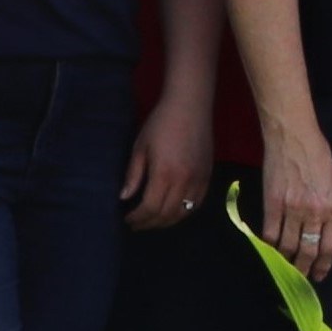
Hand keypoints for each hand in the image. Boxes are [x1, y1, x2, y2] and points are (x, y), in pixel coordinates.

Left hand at [121, 85, 213, 230]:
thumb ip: (133, 175)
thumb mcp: (140, 147)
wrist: (190, 106)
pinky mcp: (208, 176)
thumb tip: (124, 197)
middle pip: (166, 214)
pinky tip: (173, 212)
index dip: (137, 218)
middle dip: (149, 223)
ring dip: (166, 222)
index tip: (127, 219)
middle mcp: (184, 182)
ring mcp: (199, 180)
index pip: (150, 208)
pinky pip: (196, 204)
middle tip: (137, 224)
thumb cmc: (160, 123)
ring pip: (183, 213)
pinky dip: (184, 213)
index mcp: (164, 174)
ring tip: (152, 222)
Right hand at [257, 126, 331, 281]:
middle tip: (301, 277)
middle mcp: (315, 212)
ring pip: (288, 246)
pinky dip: (269, 245)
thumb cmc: (317, 153)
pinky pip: (270, 233)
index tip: (319, 274)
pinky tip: (269, 249)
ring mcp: (293, 209)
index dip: (323, 265)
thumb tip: (325, 227)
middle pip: (308, 250)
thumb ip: (331, 206)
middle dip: (304, 268)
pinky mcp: (273, 203)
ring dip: (286, 260)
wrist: (293, 135)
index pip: (329, 246)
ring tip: (285, 266)